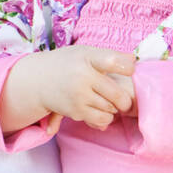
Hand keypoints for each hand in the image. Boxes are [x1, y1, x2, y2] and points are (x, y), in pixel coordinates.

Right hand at [8, 46, 136, 132]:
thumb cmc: (68, 63)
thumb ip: (110, 56)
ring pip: (111, 109)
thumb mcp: (85, 52)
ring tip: (107, 101)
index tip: (132, 69)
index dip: (126, 66)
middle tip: (124, 99)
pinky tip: (99, 109)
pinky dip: (105, 117)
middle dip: (125, 99)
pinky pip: (101, 120)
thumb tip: (134, 61)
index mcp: (87, 58)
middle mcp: (82, 77)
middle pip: (117, 94)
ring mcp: (78, 96)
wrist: (38, 80)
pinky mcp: (75, 111)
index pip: (111, 61)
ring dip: (113, 108)